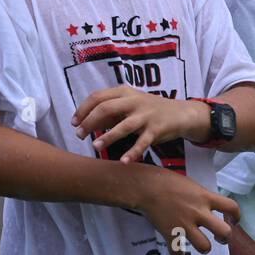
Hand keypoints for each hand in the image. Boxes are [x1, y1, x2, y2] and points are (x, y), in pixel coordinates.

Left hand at [72, 86, 208, 163]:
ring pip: (123, 126)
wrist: (181, 113)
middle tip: (79, 136)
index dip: (83, 110)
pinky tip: (124, 162)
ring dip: (108, 137)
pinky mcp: (157, 129)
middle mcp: (134, 101)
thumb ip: (110, 113)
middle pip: (106, 108)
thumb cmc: (150, 110)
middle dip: (89, 122)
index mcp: (125, 92)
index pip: (97, 97)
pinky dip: (132, 152)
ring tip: (95, 146)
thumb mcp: (130, 105)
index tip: (74, 123)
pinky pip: (142, 142)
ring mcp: (146, 115)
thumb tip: (87, 123)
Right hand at [133, 168, 237, 254]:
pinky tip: (176, 248)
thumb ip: (203, 197)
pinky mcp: (170, 234)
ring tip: (199, 244)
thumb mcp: (192, 185)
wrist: (146, 186)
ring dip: (204, 247)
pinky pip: (178, 253)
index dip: (237, 216)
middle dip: (224, 238)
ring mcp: (185, 224)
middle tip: (219, 238)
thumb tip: (210, 206)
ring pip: (204, 247)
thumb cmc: (167, 181)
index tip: (233, 220)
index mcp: (205, 197)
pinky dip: (178, 254)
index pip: (231, 207)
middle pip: (224, 232)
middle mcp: (198, 212)